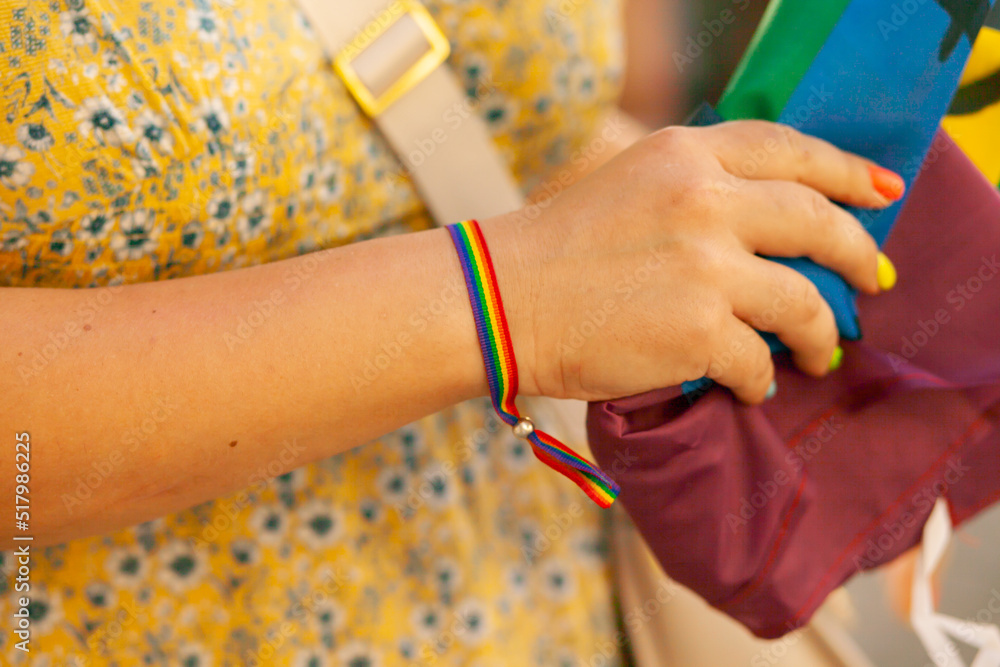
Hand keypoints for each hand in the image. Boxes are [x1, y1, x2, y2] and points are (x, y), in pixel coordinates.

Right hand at [483, 121, 902, 403]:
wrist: (500, 300)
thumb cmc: (556, 249)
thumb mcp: (630, 184)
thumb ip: (698, 185)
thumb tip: (768, 221)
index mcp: (686, 155)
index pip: (791, 150)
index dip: (846, 172)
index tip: (883, 193)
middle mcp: (705, 201)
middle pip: (818, 222)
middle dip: (859, 256)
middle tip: (874, 281)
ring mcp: (706, 267)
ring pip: (803, 302)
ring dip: (819, 333)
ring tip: (818, 351)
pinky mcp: (698, 333)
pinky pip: (758, 361)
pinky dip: (761, 378)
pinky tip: (752, 385)